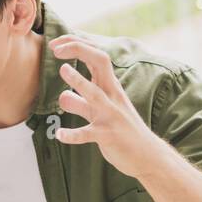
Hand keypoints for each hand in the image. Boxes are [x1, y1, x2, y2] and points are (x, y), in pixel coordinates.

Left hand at [48, 35, 165, 176]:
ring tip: (63, 69)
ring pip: (95, 94)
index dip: (77, 46)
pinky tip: (59, 135)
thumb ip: (81, 104)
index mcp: (111, 88)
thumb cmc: (122, 132)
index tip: (56, 45)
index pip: (97, 57)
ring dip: (79, 81)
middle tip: (55, 48)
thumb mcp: (100, 114)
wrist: (146, 156)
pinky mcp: (107, 136)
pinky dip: (73, 134)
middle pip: (100, 63)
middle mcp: (112, 96)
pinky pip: (88, 134)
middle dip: (79, 50)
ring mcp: (110, 115)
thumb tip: (63, 97)